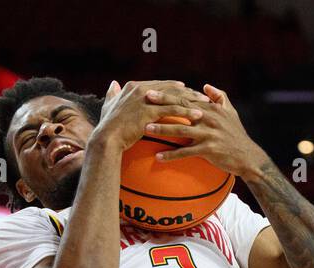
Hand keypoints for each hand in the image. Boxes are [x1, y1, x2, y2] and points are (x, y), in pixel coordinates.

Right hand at [92, 79, 207, 153]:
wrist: (106, 138)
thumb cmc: (107, 126)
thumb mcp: (109, 105)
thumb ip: (112, 94)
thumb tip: (113, 84)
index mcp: (134, 86)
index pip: (160, 85)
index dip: (175, 87)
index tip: (187, 89)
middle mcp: (141, 89)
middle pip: (171, 88)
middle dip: (189, 92)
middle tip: (203, 96)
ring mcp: (146, 99)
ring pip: (175, 98)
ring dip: (192, 101)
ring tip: (206, 106)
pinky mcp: (150, 112)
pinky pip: (173, 110)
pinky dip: (187, 112)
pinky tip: (198, 116)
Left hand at [150, 84, 267, 177]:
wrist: (247, 156)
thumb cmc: (236, 134)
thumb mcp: (230, 112)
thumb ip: (219, 97)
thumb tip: (205, 86)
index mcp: (211, 108)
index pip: (185, 98)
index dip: (168, 94)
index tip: (152, 90)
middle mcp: (209, 118)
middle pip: (181, 109)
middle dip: (161, 105)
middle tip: (143, 102)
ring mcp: (209, 134)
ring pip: (181, 130)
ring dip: (162, 129)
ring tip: (145, 128)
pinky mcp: (209, 150)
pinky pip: (186, 152)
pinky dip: (171, 155)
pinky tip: (158, 157)